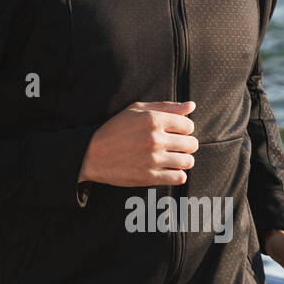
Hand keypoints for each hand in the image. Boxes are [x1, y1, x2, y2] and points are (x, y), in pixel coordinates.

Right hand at [77, 100, 197, 186]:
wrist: (91, 154)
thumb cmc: (115, 129)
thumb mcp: (136, 110)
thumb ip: (166, 107)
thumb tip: (191, 106)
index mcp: (153, 119)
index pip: (188, 126)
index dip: (184, 129)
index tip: (175, 133)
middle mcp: (155, 138)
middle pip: (191, 144)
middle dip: (186, 145)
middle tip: (174, 147)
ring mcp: (153, 159)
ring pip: (188, 162)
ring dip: (183, 160)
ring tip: (172, 158)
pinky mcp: (149, 176)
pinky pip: (179, 178)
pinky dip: (177, 175)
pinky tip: (167, 169)